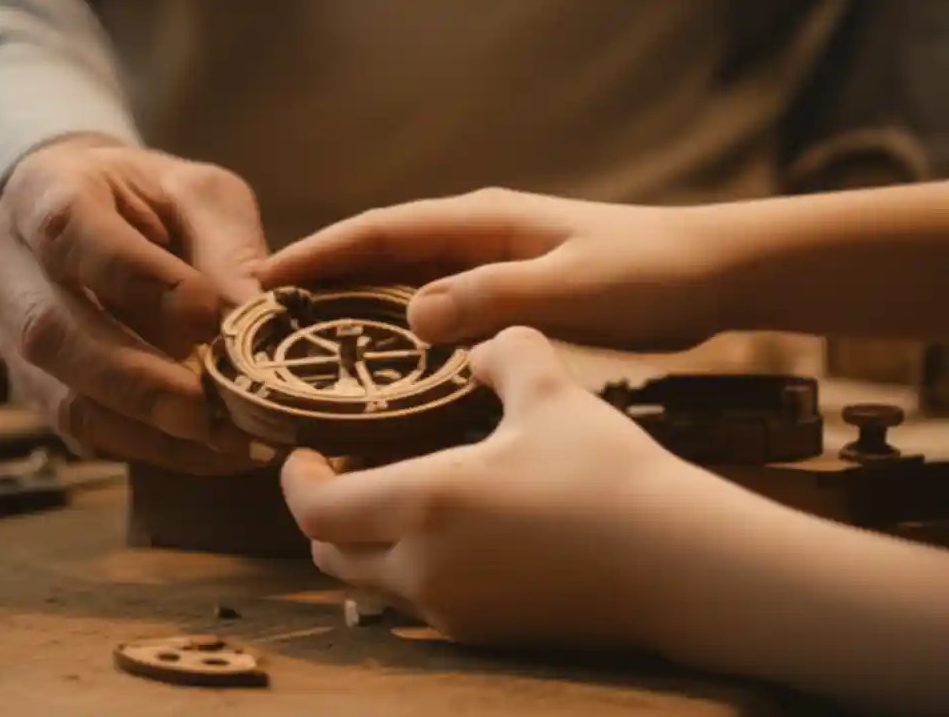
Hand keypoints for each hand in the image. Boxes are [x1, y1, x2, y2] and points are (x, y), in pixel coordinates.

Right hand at [0, 135, 268, 473]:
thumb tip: (261, 320)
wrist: (94, 217)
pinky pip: (80, 431)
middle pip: (50, 332)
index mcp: (43, 190)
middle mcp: (9, 265)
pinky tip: (206, 452)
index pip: (69, 233)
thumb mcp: (199, 197)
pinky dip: (147, 447)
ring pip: (58, 396)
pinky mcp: (35, 388)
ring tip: (217, 439)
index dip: (136, 279)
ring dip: (142, 427)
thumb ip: (226, 250)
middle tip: (206, 408)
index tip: (205, 315)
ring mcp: (12, 336)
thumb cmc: (153, 200)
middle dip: (134, 378)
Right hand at [259, 189, 729, 350]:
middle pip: (381, 251)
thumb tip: (412, 317)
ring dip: (356, 301)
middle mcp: (478, 235)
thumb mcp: (569, 289)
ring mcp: (493, 261)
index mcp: (482, 222)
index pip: (379, 231)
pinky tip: (385, 357)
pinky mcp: (512, 290)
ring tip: (305, 339)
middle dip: (323, 277)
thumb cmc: (648, 274)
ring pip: (405, 278)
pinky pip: (438, 304)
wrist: (712, 273)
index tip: (266, 279)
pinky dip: (401, 324)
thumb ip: (492, 299)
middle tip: (267, 317)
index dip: (320, 254)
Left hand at [281, 327, 709, 647]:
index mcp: (424, 503)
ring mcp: (452, 609)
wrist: (679, 564)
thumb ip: (502, 351)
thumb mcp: (550, 392)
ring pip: (371, 583)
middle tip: (344, 472)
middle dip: (323, 514)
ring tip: (397, 498)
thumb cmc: (610, 474)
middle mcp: (424, 568)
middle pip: (328, 556)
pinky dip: (410, 569)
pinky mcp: (484, 633)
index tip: (307, 452)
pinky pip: (418, 603)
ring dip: (364, 544)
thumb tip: (478, 344)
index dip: (298, 482)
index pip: (315, 510)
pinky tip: (452, 534)